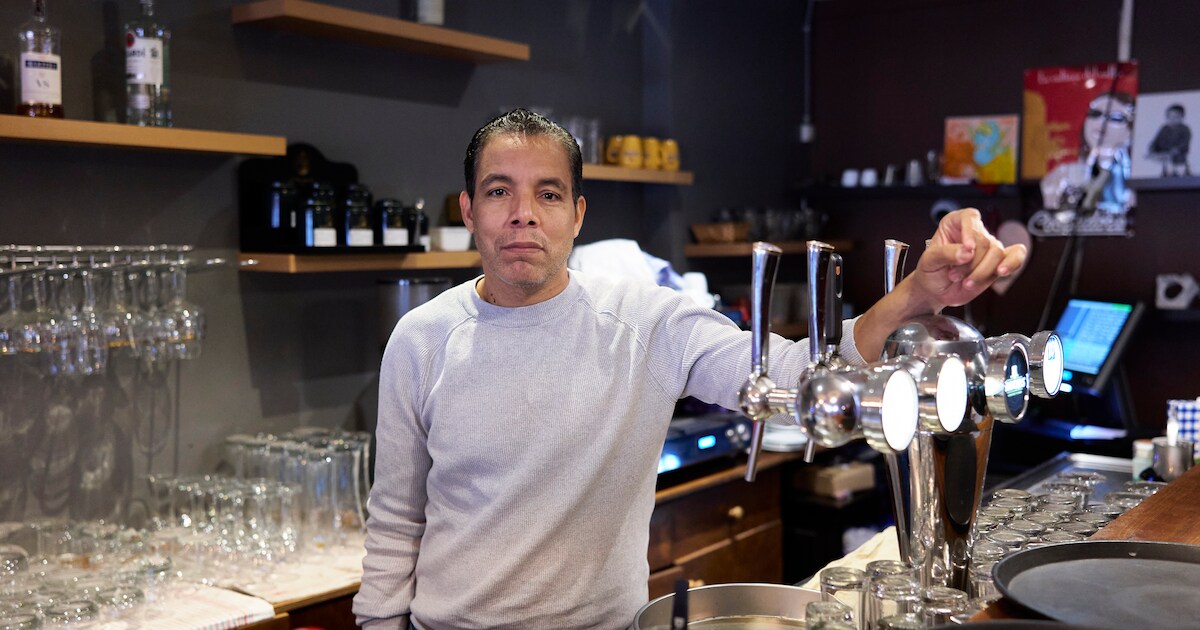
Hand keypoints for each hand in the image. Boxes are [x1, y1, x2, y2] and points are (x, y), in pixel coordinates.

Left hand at [912, 208, 1026, 309]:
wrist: (935, 290)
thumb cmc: (930, 271)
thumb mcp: (929, 261)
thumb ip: (946, 254)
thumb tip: (968, 252)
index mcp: (955, 223)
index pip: (969, 217)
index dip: (970, 231)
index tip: (967, 248)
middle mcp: (974, 232)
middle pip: (984, 241)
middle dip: (970, 263)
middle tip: (954, 276)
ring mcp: (987, 247)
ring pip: (997, 253)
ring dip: (981, 272)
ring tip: (966, 283)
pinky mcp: (998, 262)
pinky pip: (1016, 255)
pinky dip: (1013, 262)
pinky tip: (1002, 271)